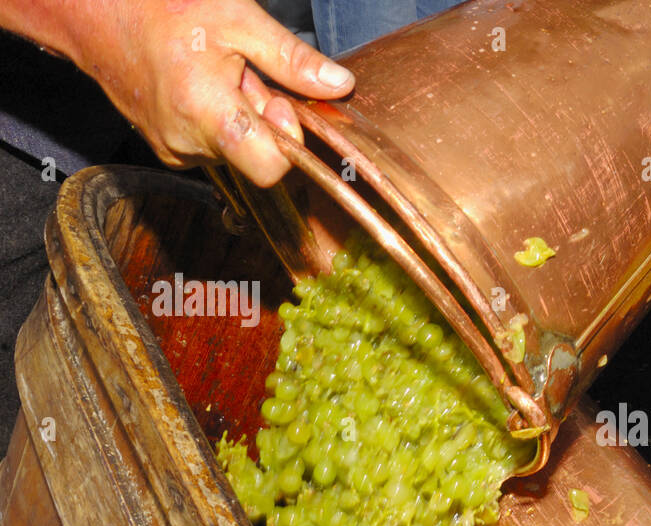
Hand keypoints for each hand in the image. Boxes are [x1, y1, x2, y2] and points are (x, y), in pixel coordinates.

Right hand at [69, 0, 354, 186]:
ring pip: (237, 149)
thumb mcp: (239, 20)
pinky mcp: (167, 148)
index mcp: (207, 115)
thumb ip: (292, 60)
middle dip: (263, 116)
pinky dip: (219, 117)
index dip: (287, 139)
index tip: (280, 100)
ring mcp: (174, 150)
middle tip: (245, 73)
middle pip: (256, 155)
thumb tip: (339, 85)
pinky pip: (214, 144)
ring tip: (217, 72)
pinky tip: (203, 84)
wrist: (96, 10)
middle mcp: (188, 144)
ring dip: (241, 114)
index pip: (269, 168)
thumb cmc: (161, 7)